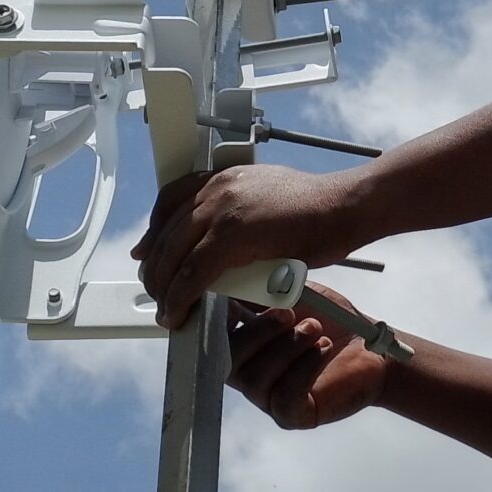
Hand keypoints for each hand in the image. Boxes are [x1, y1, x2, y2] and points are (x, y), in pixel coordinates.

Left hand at [133, 163, 370, 326]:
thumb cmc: (317, 210)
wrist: (344, 207)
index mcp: (222, 178)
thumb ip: (237, 214)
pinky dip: (180, 297)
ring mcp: (221, 210)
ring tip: (168, 310)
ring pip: (173, 255)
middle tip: (158, 292)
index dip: (154, 233)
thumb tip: (221, 241)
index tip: (148, 253)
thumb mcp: (266, 199)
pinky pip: (192, 273)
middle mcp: (215, 189)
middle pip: (165, 233)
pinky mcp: (230, 236)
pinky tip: (178, 312)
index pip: (170, 202)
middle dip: (156, 268)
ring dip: (164, 288)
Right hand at [225, 288, 391, 428]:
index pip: (212, 341)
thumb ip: (258, 288)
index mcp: (243, 346)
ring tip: (315, 329)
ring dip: (288, 347)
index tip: (235, 302)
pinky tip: (323, 348)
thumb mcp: (293, 294)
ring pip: (255, 380)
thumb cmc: (330, 319)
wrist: (372, 346)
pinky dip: (304, 367)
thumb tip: (225, 276)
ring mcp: (268, 399)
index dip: (217, 323)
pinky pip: (283, 396)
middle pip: (229, 362)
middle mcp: (249, 375)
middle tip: (288, 312)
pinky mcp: (292, 415)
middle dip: (258, 333)